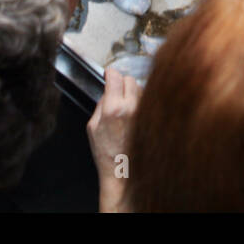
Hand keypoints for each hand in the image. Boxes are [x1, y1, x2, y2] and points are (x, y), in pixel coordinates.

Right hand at [86, 68, 140, 211]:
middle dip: (121, 82)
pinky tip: (134, 113)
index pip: (115, 76)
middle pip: (129, 79)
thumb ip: (100, 104)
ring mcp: (143, 112)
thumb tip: (107, 91)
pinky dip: (140, 102)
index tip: (108, 74)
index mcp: (113, 108)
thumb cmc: (106, 152)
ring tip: (124, 105)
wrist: (122, 170)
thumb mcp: (93, 126)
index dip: (110, 73)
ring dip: (132, 92)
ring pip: (140, 88)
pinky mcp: (150, 118)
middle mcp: (131, 107)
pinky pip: (147, 101)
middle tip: (115, 90)